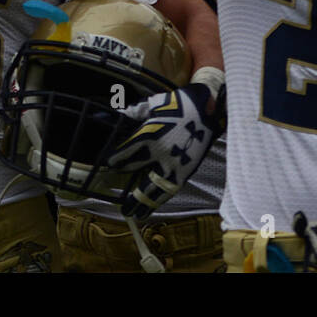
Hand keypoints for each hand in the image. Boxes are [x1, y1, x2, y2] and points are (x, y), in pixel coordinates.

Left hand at [107, 80, 223, 219]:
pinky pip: (171, 188)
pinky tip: (154, 204)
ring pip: (157, 190)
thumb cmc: (179, 103)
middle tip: (122, 204)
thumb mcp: (155, 104)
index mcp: (150, 136)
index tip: (108, 166)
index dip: (116, 162)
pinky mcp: (188, 169)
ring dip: (145, 203)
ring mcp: (175, 164)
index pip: (127, 155)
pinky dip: (161, 198)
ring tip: (135, 213)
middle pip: (140, 178)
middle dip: (130, 193)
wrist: (207, 108)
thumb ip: (136, 113)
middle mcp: (160, 154)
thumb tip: (121, 115)